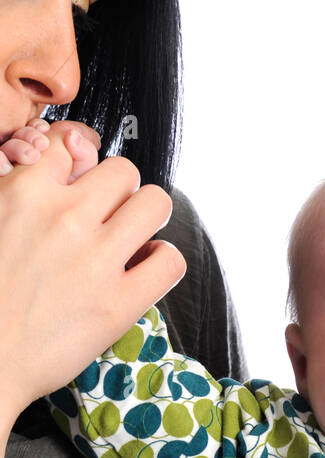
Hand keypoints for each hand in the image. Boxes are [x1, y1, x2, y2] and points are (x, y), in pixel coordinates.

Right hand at [0, 121, 185, 437]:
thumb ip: (14, 193)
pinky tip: (146, 270)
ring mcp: (96, 260)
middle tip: (111, 218)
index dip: (77, 168)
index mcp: (24, 193)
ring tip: (135, 238)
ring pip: (155, 203)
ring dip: (150, 218)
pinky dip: (165, 261)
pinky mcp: (119, 304)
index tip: (79, 187)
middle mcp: (64, 218)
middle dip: (120, 193)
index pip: (69, 147)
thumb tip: (41, 173)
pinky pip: (170, 261)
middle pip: (123, 171)